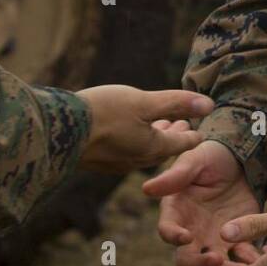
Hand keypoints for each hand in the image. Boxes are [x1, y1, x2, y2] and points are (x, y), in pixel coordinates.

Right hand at [75, 86, 213, 171]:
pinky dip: (135, 140)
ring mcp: (117, 163)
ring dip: (154, 137)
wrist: (57, 132)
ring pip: (143, 151)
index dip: (194, 133)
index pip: (183, 143)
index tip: (201, 130)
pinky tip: (126, 131)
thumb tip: (209, 105)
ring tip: (156, 125)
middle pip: (163, 148)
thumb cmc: (103, 113)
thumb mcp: (143, 102)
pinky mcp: (99, 160)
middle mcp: (138, 160)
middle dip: (174, 136)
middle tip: (182, 124)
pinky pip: (125, 151)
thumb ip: (175, 103)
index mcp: (154, 148)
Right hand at [143, 140, 261, 265]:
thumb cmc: (212, 155)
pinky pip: (239, 261)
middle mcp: (191, 231)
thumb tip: (146, 188)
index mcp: (177, 211)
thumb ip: (174, 176)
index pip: (167, 231)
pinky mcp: (237, 242)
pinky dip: (246, 264)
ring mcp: (214, 239)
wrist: (242, 158)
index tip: (186, 236)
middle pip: (185, 260)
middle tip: (217, 259)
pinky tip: (256, 257)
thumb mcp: (194, 160)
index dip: (173, 237)